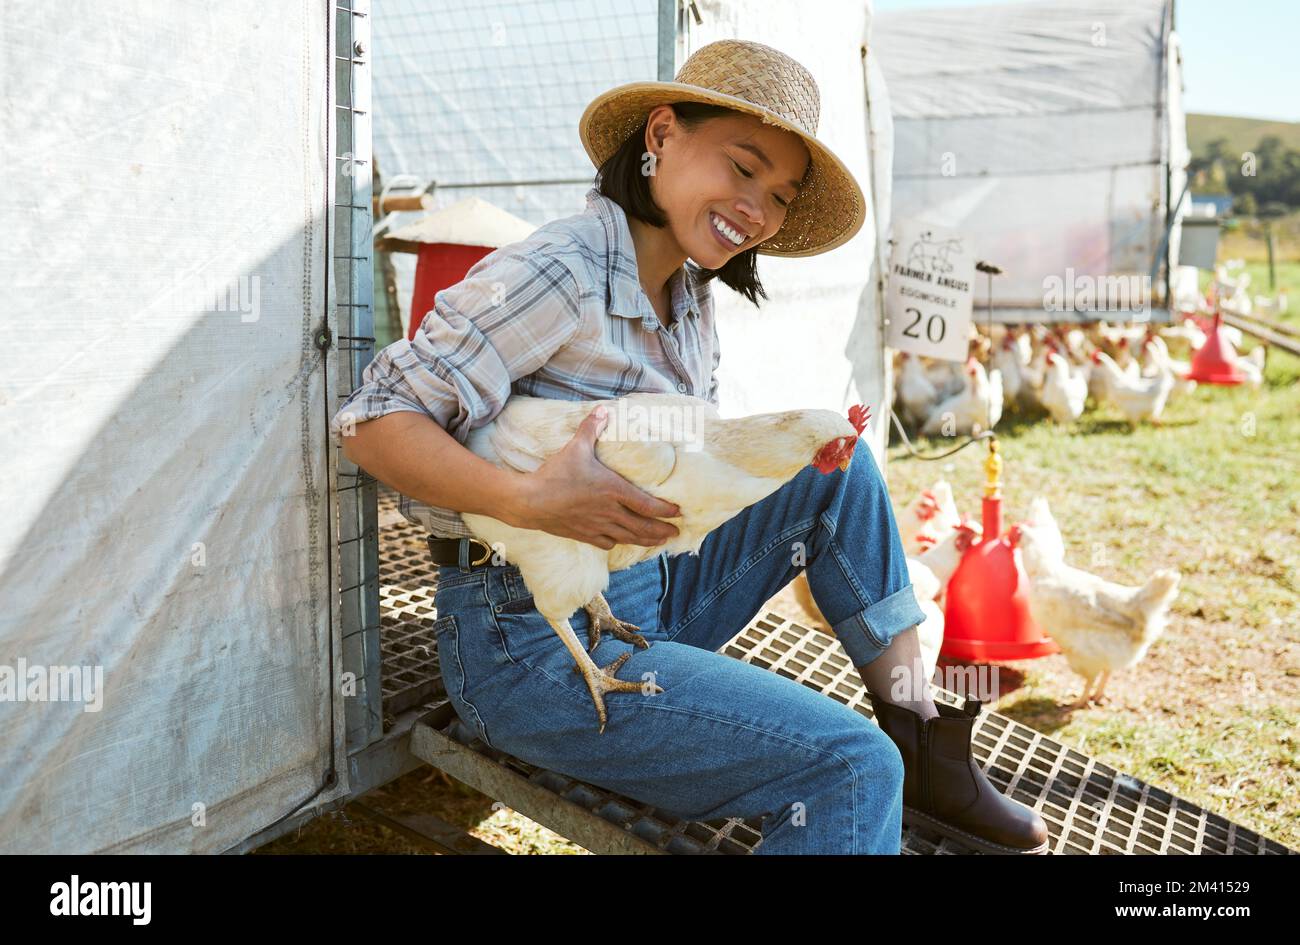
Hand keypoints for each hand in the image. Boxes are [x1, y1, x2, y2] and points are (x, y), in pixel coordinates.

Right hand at [509, 404, 680, 550]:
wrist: (530, 502)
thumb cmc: (555, 474)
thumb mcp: (576, 447)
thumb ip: (591, 428)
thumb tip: (603, 409)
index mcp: (613, 490)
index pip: (648, 504)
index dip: (666, 510)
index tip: (679, 512)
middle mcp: (610, 512)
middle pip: (643, 526)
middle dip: (662, 531)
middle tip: (675, 533)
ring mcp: (597, 526)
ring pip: (629, 538)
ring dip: (646, 540)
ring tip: (658, 542)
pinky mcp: (584, 535)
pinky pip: (607, 543)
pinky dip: (619, 543)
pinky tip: (621, 542)